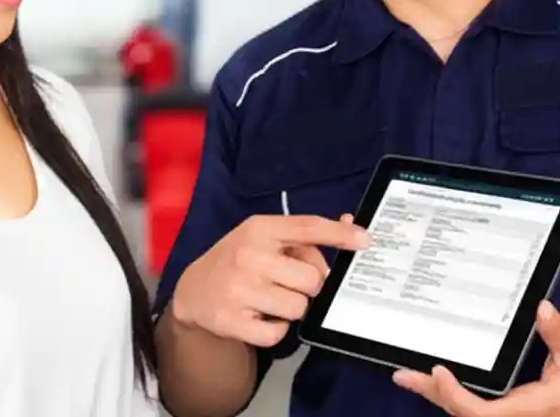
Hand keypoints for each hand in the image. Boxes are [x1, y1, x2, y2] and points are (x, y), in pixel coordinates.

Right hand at [170, 213, 367, 347]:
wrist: (193, 292)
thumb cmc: (238, 262)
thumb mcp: (264, 239)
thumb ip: (304, 238)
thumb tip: (351, 231)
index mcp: (259, 228)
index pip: (308, 227)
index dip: (339, 235)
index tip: (366, 241)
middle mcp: (248, 255)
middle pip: (311, 278)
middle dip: (307, 286)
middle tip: (288, 284)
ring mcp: (238, 288)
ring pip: (298, 307)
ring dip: (291, 308)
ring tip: (270, 300)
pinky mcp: (231, 320)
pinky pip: (278, 333)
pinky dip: (274, 329)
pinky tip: (259, 316)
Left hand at [393, 301, 559, 416]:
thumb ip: (558, 332)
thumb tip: (540, 307)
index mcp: (531, 409)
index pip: (482, 413)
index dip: (455, 397)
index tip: (439, 371)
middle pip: (464, 416)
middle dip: (434, 395)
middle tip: (406, 375)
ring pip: (464, 416)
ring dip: (437, 396)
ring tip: (409, 377)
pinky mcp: (505, 416)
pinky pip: (472, 412)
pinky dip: (451, 397)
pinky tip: (433, 384)